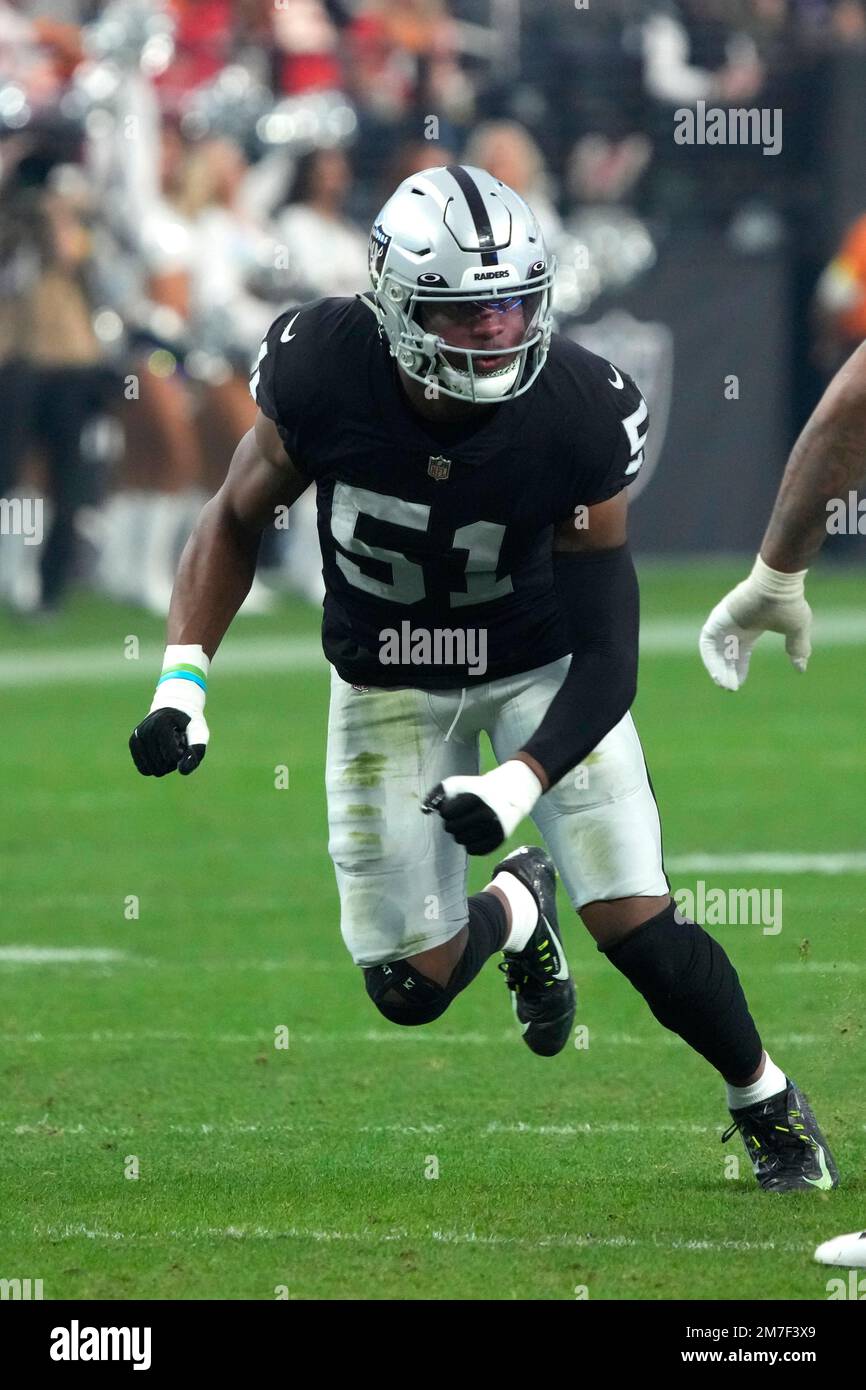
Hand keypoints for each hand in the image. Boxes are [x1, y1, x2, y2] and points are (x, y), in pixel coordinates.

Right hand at [129, 707, 208, 776]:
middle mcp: (146, 729)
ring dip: (165, 764)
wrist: (175, 707)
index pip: (173, 757)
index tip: (184, 739)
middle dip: (173, 760)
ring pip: (153, 770)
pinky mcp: (133, 742)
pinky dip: (155, 766)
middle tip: (177, 743)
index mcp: (161, 724)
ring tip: (169, 747)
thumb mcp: (199, 733)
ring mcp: (137, 735)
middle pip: (162, 766)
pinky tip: (160, 753)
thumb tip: (183, 771)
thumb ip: (196, 751)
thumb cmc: (189, 723)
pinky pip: (143, 769)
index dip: (183, 754)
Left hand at [421, 759, 542, 855]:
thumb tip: (424, 810)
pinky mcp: (498, 841)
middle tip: (461, 816)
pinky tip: (475, 832)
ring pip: (461, 841)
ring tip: (469, 823)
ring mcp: (493, 829)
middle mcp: (486, 815)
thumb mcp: (459, 783)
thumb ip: (439, 793)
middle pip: (452, 829)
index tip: (455, 806)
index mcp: (476, 799)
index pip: (447, 814)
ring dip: (460, 833)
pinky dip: (470, 843)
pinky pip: (473, 850)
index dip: (447, 810)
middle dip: (452, 823)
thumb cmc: (479, 788)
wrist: (511, 794)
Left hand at [699, 556, 811, 690]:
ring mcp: (724, 621)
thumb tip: (801, 669)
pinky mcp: (717, 618)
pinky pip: (707, 642)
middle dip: (726, 671)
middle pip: (724, 654)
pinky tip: (718, 672)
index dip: (739, 669)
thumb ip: (798, 649)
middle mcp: (734, 626)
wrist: (779, 584)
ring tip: (725, 684)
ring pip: (714, 650)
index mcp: (750, 628)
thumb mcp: (796, 630)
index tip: (738, 684)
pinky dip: (711, 658)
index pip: (739, 653)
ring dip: (717, 668)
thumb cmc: (789, 603)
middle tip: (729, 688)